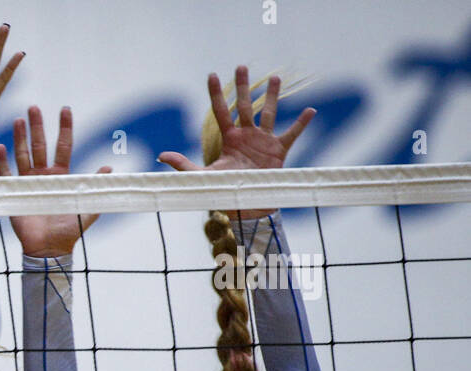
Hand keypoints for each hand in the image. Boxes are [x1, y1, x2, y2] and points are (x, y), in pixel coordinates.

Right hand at [0, 106, 110, 256]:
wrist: (49, 248)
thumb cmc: (68, 229)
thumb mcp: (86, 206)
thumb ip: (95, 187)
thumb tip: (109, 169)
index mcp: (61, 175)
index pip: (63, 146)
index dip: (64, 128)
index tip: (65, 109)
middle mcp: (43, 175)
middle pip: (39, 145)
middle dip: (37, 126)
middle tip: (34, 108)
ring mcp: (28, 182)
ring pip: (22, 155)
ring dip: (19, 138)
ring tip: (18, 120)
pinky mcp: (15, 192)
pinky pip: (6, 174)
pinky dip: (2, 161)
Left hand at [158, 66, 314, 217]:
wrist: (245, 203)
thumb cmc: (224, 189)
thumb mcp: (202, 176)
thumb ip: (182, 165)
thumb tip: (160, 156)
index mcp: (229, 139)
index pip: (220, 111)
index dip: (215, 94)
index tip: (212, 75)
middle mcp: (246, 135)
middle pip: (244, 106)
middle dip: (242, 87)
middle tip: (241, 66)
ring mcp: (264, 141)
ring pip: (269, 113)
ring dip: (272, 96)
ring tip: (275, 78)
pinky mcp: (279, 150)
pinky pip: (292, 134)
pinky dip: (302, 123)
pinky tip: (311, 110)